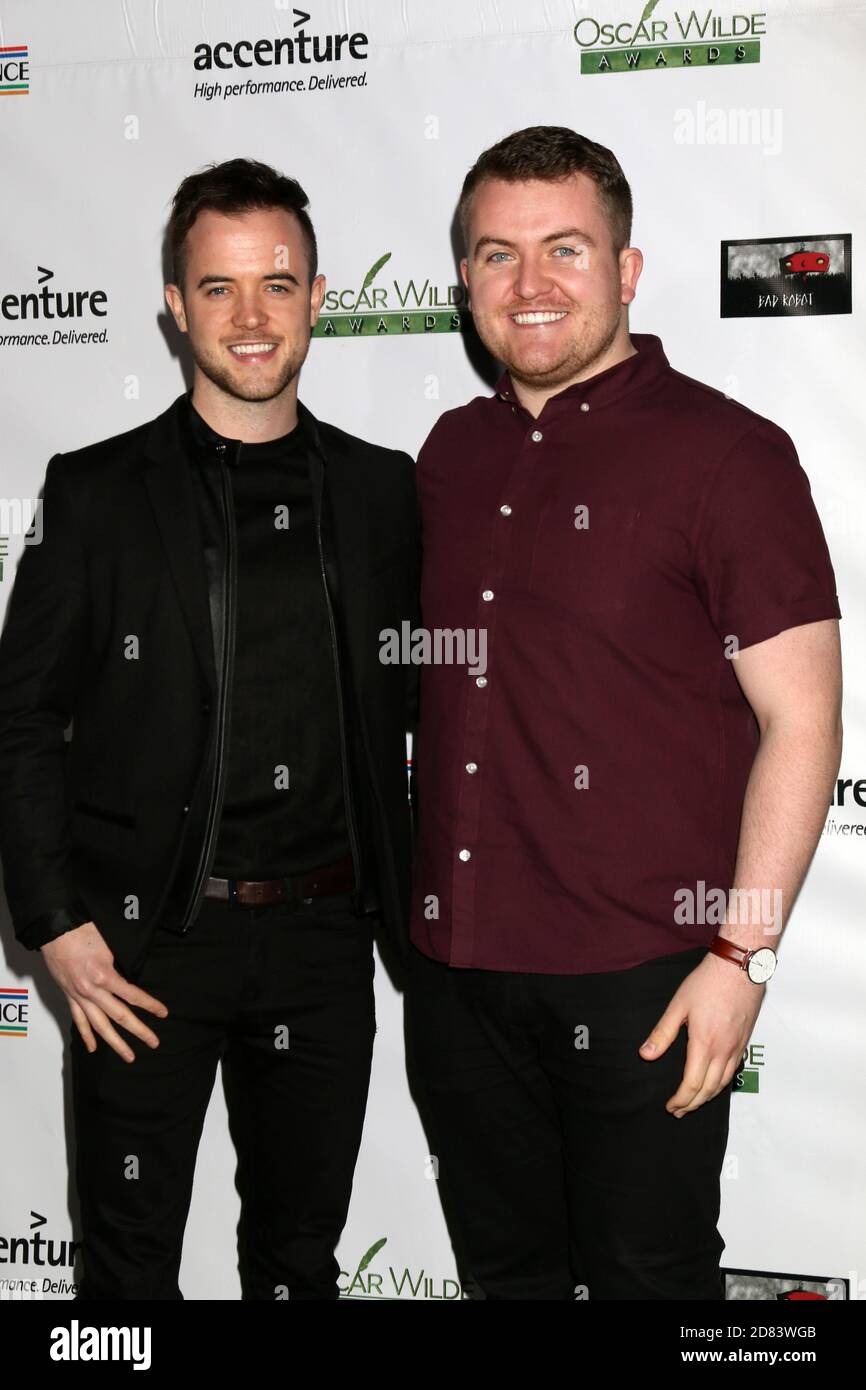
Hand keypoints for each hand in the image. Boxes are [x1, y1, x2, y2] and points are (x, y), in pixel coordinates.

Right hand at [41, 921, 168, 1061]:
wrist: (55, 931)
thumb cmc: (83, 933)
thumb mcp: (110, 946)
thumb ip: (122, 965)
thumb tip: (135, 975)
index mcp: (105, 976)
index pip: (133, 996)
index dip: (150, 1005)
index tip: (163, 1013)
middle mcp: (92, 991)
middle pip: (120, 1016)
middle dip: (139, 1031)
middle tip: (154, 1042)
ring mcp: (79, 996)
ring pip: (99, 1026)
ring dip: (115, 1043)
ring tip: (129, 1056)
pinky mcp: (69, 996)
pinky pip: (78, 1020)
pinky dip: (86, 1035)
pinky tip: (93, 1048)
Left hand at [638, 951, 764, 1116]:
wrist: (740, 968)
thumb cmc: (708, 982)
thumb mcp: (678, 1005)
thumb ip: (662, 1033)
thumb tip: (645, 1055)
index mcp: (704, 1044)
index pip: (692, 1084)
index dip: (680, 1100)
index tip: (670, 1106)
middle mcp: (723, 1050)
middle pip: (708, 1090)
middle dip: (692, 1105)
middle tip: (678, 1111)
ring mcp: (737, 1047)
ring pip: (723, 1084)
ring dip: (707, 1098)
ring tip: (693, 1103)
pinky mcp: (744, 1041)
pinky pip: (733, 1071)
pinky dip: (720, 1085)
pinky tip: (713, 1084)